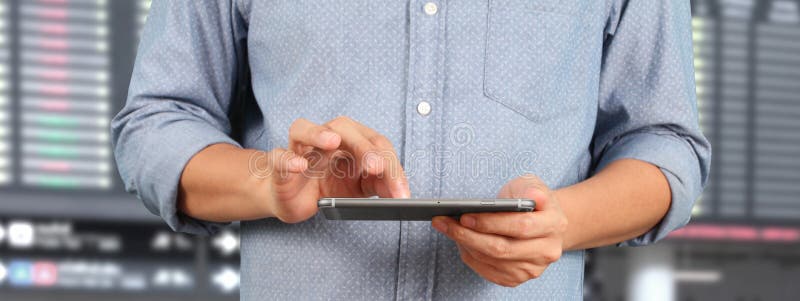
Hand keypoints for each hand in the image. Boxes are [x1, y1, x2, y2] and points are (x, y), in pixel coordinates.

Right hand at [253, 116, 409, 222]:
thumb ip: (378, 186)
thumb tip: (400, 193)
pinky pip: (279, 156)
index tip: (401, 192)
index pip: (375, 143)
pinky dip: (288, 160)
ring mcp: (300, 150)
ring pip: (304, 129)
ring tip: (332, 141)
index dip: (391, 166)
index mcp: (350, 141)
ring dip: (319, 133)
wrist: (291, 199)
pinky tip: (299, 166)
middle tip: (376, 168)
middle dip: (363, 147)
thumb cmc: (327, 187)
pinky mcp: (279, 165)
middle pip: (345, 129)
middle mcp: (325, 139)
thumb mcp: (358, 188)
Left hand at [432, 175, 567, 286]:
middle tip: (444, 222)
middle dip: (469, 235)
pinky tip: (459, 241)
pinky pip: (489, 271)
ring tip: (446, 228)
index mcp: (554, 224)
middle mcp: (548, 250)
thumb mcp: (532, 184)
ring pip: (492, 261)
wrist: (539, 221)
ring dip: (465, 244)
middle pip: (503, 249)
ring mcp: (533, 268)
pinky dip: (470, 256)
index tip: (464, 215)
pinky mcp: (518, 278)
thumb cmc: (530, 200)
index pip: (521, 226)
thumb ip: (532, 188)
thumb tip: (533, 197)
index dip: (491, 223)